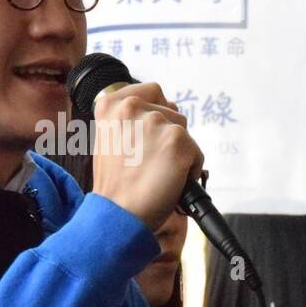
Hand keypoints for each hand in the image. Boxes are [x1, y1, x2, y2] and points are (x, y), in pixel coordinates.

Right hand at [91, 81, 203, 232]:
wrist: (118, 215)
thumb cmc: (116, 186)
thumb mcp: (109, 140)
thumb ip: (130, 121)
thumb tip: (158, 115)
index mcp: (110, 104)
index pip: (152, 91)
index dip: (156, 113)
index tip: (150, 134)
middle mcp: (132, 106)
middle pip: (171, 110)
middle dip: (168, 134)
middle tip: (151, 162)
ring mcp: (155, 122)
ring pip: (184, 130)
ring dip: (179, 151)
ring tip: (158, 173)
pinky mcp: (177, 140)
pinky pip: (196, 152)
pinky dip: (190, 169)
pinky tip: (171, 182)